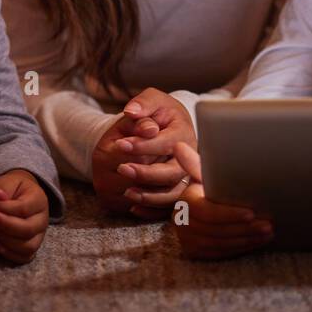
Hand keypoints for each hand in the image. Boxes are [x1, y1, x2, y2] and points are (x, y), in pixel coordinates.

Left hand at [0, 169, 49, 263]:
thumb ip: (2, 188)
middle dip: (4, 226)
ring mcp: (39, 236)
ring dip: (6, 241)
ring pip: (28, 247)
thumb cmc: (12, 189)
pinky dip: (10, 254)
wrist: (18, 196)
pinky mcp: (32, 247)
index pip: (24, 209)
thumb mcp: (8, 181)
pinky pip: (24, 257)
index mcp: (39, 200)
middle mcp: (43, 220)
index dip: (4, 209)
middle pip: (28, 230)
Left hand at [89, 87, 191, 218]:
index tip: (120, 144)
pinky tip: (133, 208)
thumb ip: (143, 103)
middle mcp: (190, 158)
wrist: (171, 126)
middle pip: (173, 172)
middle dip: (146, 173)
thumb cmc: (160, 113)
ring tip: (128, 194)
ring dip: (150, 197)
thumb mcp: (153, 101)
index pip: (167, 143)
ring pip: (174, 194)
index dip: (143, 145)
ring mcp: (186, 176)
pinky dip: (152, 211)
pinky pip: (169, 207)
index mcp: (185, 134)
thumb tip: (132, 112)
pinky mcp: (179, 190)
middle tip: (122, 169)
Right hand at [172, 143, 273, 259]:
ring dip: (245, 240)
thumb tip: (177, 146)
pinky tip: (256, 242)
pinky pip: (218, 253)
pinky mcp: (194, 251)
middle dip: (244, 229)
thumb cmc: (207, 187)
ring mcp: (186, 239)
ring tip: (267, 233)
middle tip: (268, 225)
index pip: (207, 211)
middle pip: (215, 230)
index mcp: (185, 200)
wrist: (200, 206)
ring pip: (218, 243)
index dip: (229, 214)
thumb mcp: (204, 174)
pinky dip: (239, 248)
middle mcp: (180, 222)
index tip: (251, 213)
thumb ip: (195, 163)